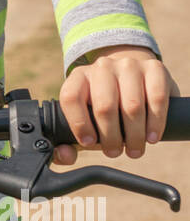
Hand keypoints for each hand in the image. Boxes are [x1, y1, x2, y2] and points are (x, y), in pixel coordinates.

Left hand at [53, 45, 179, 164]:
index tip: (88, 143)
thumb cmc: (105, 108)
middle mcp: (102, 67)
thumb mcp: (85, 120)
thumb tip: (65, 155)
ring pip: (132, 105)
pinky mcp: (154, 68)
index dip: (79, 124)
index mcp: (79, 77)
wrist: (136, 80)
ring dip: (134, 135)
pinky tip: (151, 137)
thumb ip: (67, 142)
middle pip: (104, 106)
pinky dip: (155, 123)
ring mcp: (129, 65)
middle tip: (114, 152)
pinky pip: (156, 98)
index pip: (71, 97)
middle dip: (110, 137)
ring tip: (134, 149)